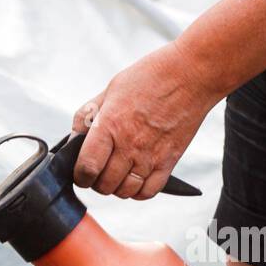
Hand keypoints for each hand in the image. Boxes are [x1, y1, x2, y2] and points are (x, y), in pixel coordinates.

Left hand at [71, 40, 220, 199]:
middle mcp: (129, 145)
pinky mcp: (169, 161)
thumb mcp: (110, 90)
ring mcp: (150, 156)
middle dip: (97, 182)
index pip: (87, 168)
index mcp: (110, 126)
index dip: (80, 176)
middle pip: (104, 185)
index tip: (82, 171)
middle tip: (100, 171)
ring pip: (125, 192)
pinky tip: (136, 178)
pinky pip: (148, 191)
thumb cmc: (150, 77)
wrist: (192, 73)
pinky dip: (139, 191)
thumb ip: (88, 116)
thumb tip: (73, 138)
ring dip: (117, 188)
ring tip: (118, 173)